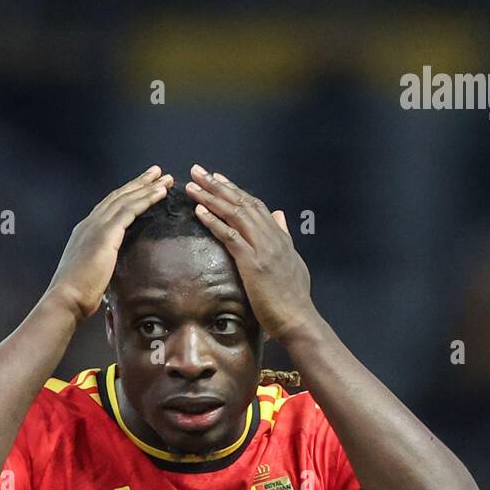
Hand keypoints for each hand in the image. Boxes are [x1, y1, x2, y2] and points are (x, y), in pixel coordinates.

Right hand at [45, 166, 172, 320]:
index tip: (141, 187)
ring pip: (125, 199)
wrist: (66, 299)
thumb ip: (101, 266)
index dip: (126, 196)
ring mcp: (96, 227)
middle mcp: (89, 224)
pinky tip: (160, 193)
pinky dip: (146, 199)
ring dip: (147, 187)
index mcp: (85, 232)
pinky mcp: (105, 234)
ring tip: (164, 178)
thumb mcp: (91, 274)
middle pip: (118, 197)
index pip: (108, 208)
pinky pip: (129, 210)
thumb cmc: (77, 296)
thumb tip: (110, 273)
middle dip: (139, 183)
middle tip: (157, 172)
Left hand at [185, 166, 313, 341]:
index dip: (234, 190)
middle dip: (217, 185)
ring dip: (211, 197)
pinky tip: (199, 211)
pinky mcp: (253, 263)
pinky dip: (214, 221)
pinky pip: (230, 237)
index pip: (254, 205)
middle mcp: (271, 236)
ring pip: (235, 214)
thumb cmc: (293, 298)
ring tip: (192, 185)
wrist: (298, 319)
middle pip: (242, 203)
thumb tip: (279, 215)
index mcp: (279, 236)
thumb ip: (284, 236)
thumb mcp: (293, 261)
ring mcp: (263, 248)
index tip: (217, 178)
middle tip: (197, 171)